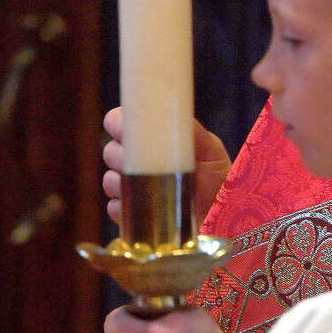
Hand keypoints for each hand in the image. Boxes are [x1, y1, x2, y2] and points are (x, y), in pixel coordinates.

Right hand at [102, 109, 233, 227]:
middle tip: (137, 161)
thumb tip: (176, 115)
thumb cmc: (217, 177)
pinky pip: (115, 209)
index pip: (119, 122)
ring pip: (108, 180)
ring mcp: (131, 189)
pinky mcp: (130, 217)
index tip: (124, 129)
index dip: (116, 123)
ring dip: (120, 182)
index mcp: (151, 139)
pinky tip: (145, 209)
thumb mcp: (210, 148)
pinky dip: (125, 208)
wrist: (222, 216)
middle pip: (109, 151)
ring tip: (146, 187)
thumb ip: (192, 130)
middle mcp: (137, 162)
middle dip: (118, 155)